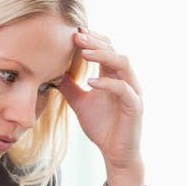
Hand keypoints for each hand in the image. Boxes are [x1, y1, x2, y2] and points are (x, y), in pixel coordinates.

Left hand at [58, 29, 143, 176]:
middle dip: (95, 42)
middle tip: (76, 35)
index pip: (106, 49)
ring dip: (103, 55)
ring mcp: (133, 91)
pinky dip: (108, 83)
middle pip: (114, 50)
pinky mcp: (135, 106)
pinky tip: (91, 82)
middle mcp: (126, 79)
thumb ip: (69, 87)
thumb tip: (51, 72)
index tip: (72, 33)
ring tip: (84, 52)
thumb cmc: (101, 127)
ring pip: (123, 63)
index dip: (92, 39)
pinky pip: (124, 89)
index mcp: (114, 76)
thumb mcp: (79, 103)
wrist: (114, 153)